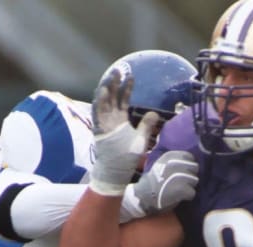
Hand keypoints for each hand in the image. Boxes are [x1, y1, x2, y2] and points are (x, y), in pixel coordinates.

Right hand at [89, 68, 159, 196]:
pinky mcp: (99, 129)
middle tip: (119, 69)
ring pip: (103, 102)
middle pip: (111, 97)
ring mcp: (104, 124)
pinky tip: (102, 91)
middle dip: (114, 83)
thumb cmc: (127, 157)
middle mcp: (111, 119)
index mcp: (120, 120)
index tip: (131, 76)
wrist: (116, 170)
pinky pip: (97, 113)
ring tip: (111, 77)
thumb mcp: (140, 139)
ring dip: (106, 89)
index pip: (122, 99)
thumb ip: (146, 126)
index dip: (126, 88)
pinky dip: (99, 102)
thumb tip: (155, 113)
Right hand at [130, 151, 198, 214]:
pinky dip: (187, 196)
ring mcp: (180, 176)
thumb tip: (189, 160)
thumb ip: (173, 161)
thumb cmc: (152, 182)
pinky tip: (179, 197)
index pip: (190, 157)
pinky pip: (192, 192)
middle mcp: (176, 163)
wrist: (143, 197)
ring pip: (195, 180)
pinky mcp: (182, 189)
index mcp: (170, 156)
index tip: (183, 172)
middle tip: (182, 182)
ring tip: (179, 190)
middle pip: (195, 168)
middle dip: (190, 175)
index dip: (188, 165)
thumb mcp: (160, 164)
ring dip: (189, 186)